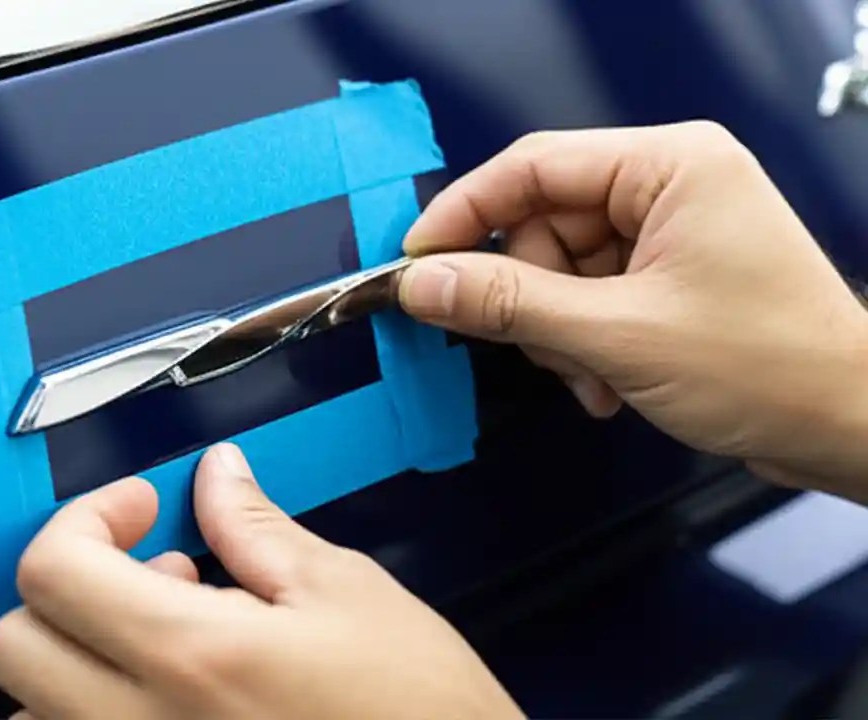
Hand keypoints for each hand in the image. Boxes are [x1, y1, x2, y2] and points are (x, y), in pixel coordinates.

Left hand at [0, 443, 522, 719]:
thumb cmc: (418, 708)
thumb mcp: (347, 595)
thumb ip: (258, 530)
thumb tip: (216, 474)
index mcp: (191, 657)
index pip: (52, 572)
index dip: (86, 517)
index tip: (144, 509)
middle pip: (13, 646)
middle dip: (69, 587)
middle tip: (160, 573)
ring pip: (32, 716)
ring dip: (77, 658)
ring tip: (173, 642)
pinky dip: (97, 713)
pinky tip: (180, 696)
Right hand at [397, 122, 867, 498]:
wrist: (847, 427)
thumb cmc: (771, 366)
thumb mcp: (618, 335)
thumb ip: (509, 304)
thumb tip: (424, 283)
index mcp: (669, 166)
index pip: (531, 167)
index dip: (464, 215)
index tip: (416, 261)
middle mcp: (669, 186)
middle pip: (541, 226)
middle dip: (530, 298)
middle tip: (541, 348)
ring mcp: (669, 232)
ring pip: (557, 271)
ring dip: (557, 333)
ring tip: (593, 375)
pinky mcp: (667, 275)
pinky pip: (586, 296)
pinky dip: (581, 343)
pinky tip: (607, 381)